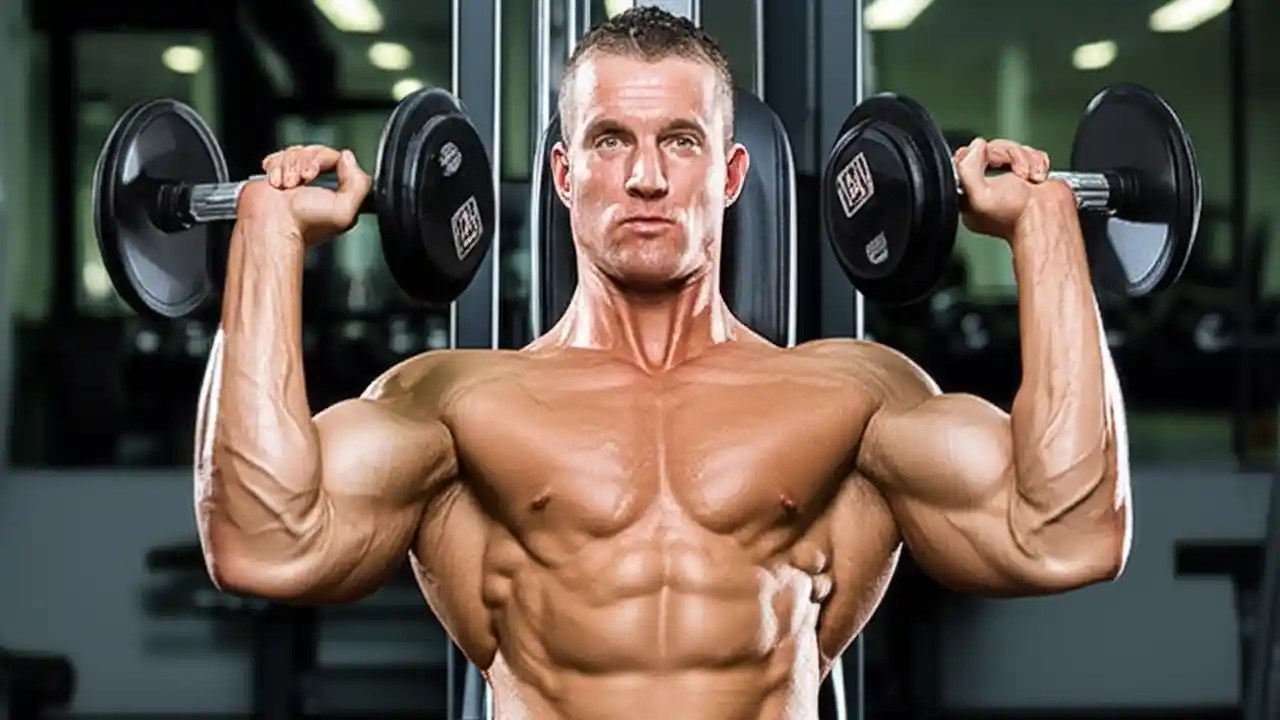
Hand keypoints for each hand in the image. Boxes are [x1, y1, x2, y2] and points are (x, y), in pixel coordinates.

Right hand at [237, 145, 372, 246]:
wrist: (269, 223)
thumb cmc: (302, 223)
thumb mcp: (344, 209)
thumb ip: (359, 183)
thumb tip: (348, 159)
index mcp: (336, 193)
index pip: (335, 158)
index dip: (322, 160)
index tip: (313, 172)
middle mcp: (317, 187)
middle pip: (314, 152)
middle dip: (303, 162)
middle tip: (300, 179)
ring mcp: (296, 181)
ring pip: (295, 153)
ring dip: (288, 166)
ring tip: (286, 185)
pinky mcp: (277, 177)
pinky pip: (278, 157)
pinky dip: (275, 166)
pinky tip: (277, 182)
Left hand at [954, 138, 1066, 240]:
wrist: (1049, 218)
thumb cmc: (1017, 216)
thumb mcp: (980, 196)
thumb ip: (967, 170)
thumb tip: (976, 147)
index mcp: (970, 192)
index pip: (965, 158)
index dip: (980, 154)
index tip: (991, 160)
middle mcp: (988, 185)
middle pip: (992, 148)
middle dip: (1009, 156)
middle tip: (1017, 174)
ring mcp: (1009, 178)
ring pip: (1014, 148)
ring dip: (1026, 160)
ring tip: (1029, 178)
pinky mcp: (1029, 172)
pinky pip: (1031, 152)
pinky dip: (1037, 162)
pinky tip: (1037, 177)